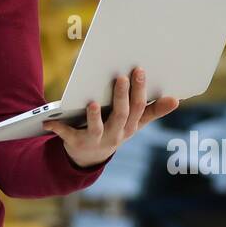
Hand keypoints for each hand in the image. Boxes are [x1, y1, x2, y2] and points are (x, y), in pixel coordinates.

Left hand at [41, 68, 178, 167]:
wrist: (90, 156)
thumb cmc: (115, 130)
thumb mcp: (134, 123)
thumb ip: (154, 111)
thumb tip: (176, 99)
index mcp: (130, 126)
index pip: (138, 108)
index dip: (140, 90)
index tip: (140, 70)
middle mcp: (115, 135)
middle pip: (121, 115)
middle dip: (121, 96)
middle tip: (121, 76)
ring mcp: (96, 140)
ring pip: (97, 128)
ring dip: (94, 116)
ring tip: (91, 102)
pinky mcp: (76, 143)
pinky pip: (67, 135)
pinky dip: (58, 128)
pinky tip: (49, 121)